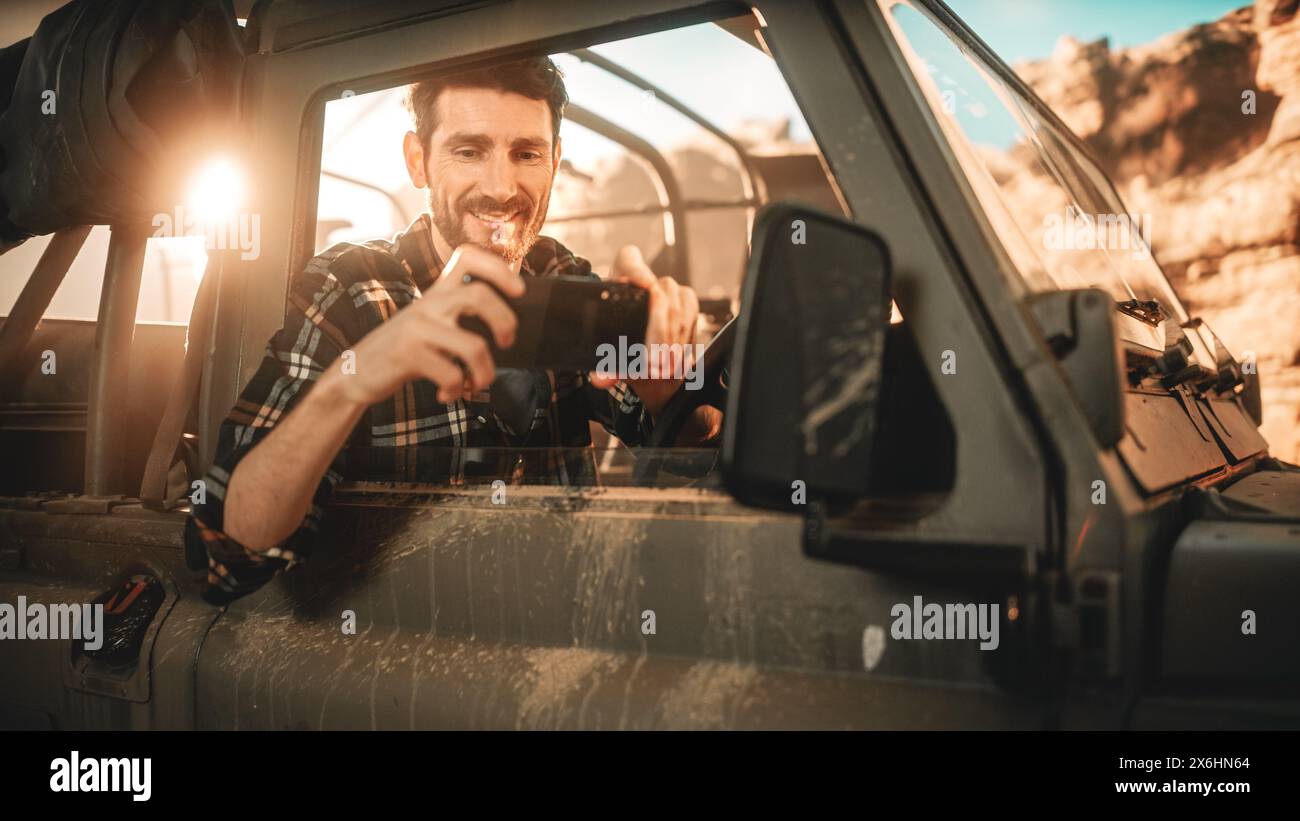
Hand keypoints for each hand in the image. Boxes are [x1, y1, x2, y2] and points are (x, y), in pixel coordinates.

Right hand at [322, 244, 522, 406]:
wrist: (354, 372)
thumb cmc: (403, 351)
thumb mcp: (428, 324)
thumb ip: (457, 316)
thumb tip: (508, 326)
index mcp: (435, 293)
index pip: (467, 257)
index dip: (499, 268)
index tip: (520, 290)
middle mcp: (427, 304)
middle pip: (480, 295)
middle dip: (506, 322)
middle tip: (507, 343)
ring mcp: (417, 328)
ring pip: (474, 346)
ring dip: (485, 374)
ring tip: (476, 384)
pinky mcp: (408, 354)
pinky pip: (451, 374)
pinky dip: (456, 391)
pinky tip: (448, 395)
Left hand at [589, 245, 698, 416]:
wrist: (640, 341)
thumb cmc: (620, 342)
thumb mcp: (610, 352)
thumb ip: (606, 366)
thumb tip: (600, 380)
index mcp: (618, 277)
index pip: (629, 258)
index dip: (637, 270)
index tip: (647, 288)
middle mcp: (644, 277)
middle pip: (659, 294)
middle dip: (660, 331)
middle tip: (656, 360)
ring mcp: (667, 286)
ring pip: (677, 306)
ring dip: (674, 339)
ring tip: (667, 366)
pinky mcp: (685, 297)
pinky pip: (691, 312)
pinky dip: (685, 337)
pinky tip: (678, 358)